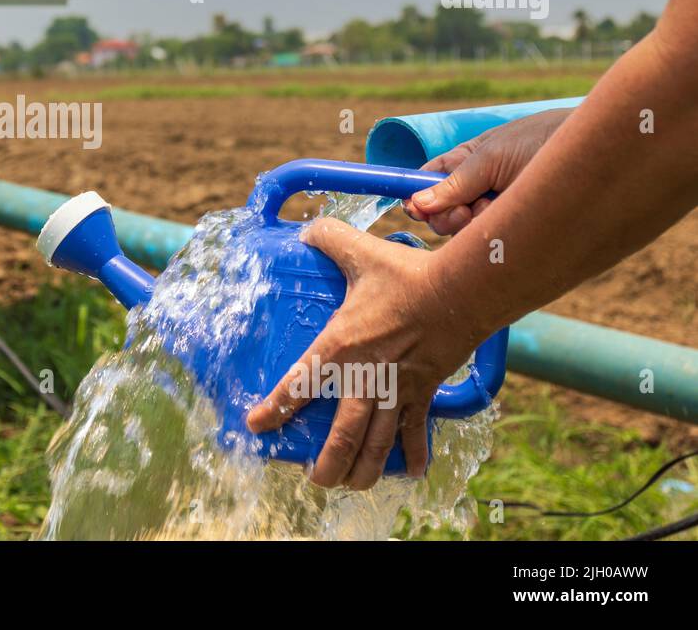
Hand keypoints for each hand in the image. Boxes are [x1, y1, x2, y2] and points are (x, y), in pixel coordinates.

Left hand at [244, 218, 489, 488]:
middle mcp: (365, 377)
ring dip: (363, 469)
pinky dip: (415, 453)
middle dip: (327, 464)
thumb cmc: (406, 275)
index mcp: (339, 347)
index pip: (298, 385)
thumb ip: (327, 238)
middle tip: (314, 479)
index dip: (274, 409)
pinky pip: (416, 430)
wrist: (460, 292)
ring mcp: (396, 389)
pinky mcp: (423, 391)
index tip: (256, 426)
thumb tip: (305, 230)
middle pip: (343, 436)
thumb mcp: (359, 251)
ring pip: (376, 442)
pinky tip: (412, 472)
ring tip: (351, 485)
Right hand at [405, 108, 573, 235]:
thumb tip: (415, 203)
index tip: (414, 208)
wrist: (596, 152)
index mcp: (465, 163)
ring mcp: (495, 210)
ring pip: (461, 231)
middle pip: (438, 214)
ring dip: (470, 224)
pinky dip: (492, 233)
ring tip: (494, 208)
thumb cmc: (542, 141)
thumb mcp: (491, 157)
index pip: (427, 183)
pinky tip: (508, 219)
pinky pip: (488, 241)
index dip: (417, 197)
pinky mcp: (514, 229)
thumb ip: (453, 182)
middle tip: (466, 210)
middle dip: (444, 216)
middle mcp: (476, 189)